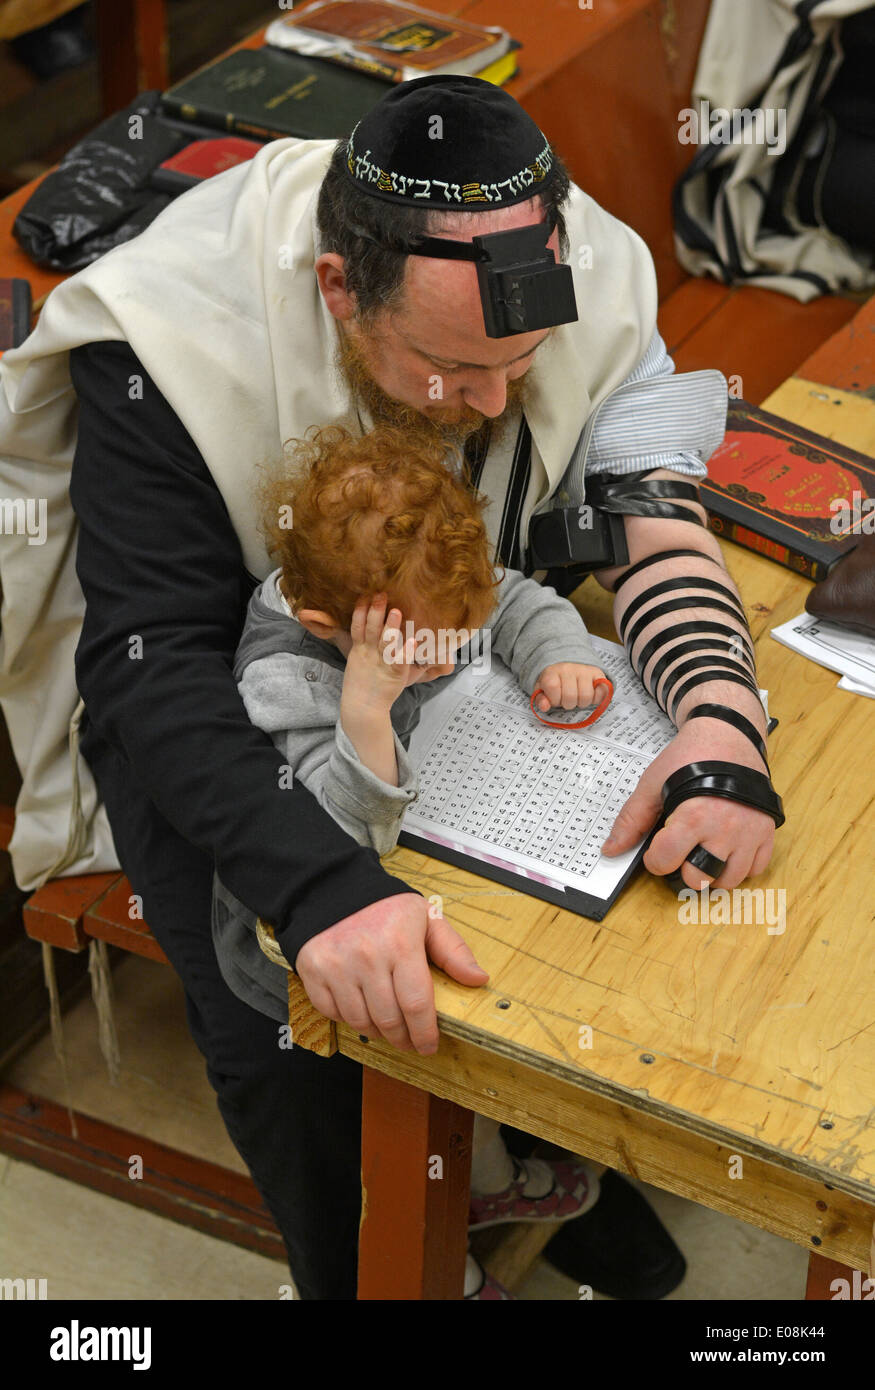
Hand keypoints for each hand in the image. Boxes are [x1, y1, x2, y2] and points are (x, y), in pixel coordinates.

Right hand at [295, 892, 488, 1053]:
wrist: (334, 887)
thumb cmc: (384, 907)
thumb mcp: (426, 918)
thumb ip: (453, 951)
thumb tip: (478, 979)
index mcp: (400, 943)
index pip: (416, 1004)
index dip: (425, 1033)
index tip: (429, 1045)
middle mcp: (366, 956)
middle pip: (389, 1019)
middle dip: (404, 1039)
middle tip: (410, 1041)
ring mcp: (336, 966)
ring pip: (361, 1022)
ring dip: (379, 1032)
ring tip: (388, 1027)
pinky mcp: (313, 972)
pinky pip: (334, 1013)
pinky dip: (350, 1019)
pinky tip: (362, 1009)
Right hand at [343, 594, 415, 709]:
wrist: (362, 709)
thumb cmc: (363, 684)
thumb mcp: (357, 660)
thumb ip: (362, 642)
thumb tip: (370, 624)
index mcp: (359, 649)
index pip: (357, 626)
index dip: (360, 610)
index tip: (364, 595)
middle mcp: (369, 653)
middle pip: (370, 629)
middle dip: (375, 611)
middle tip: (381, 594)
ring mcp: (380, 663)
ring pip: (385, 642)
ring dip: (390, 627)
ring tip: (397, 611)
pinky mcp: (394, 674)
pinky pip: (400, 661)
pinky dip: (407, 651)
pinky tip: (414, 642)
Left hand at [534, 662, 607, 712]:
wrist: (566, 665)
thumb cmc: (554, 682)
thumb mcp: (542, 690)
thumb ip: (541, 700)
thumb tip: (544, 706)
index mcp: (552, 672)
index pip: (553, 688)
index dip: (554, 699)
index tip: (555, 698)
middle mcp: (569, 668)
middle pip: (571, 696)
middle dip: (568, 704)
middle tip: (567, 699)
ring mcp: (585, 670)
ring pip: (586, 696)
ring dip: (582, 703)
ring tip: (577, 697)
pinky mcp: (598, 673)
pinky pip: (602, 691)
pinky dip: (597, 698)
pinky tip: (590, 695)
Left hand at [601, 718, 774, 888]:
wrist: (728, 734)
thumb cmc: (690, 756)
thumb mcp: (653, 783)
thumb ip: (632, 818)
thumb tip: (611, 849)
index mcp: (693, 817)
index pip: (666, 862)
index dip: (654, 860)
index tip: (657, 849)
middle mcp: (725, 829)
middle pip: (699, 879)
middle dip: (684, 869)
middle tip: (682, 851)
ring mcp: (750, 832)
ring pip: (730, 880)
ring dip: (713, 873)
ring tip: (704, 853)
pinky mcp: (767, 830)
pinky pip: (757, 868)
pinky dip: (742, 866)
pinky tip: (728, 851)